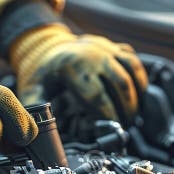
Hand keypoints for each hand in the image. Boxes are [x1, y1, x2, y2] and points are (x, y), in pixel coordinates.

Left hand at [11, 24, 147, 124]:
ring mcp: (106, 48)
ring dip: (137, 94)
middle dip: (127, 108)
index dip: (108, 114)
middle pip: (120, 84)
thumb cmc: (44, 73)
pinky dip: (140, 79)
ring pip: (132, 70)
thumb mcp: (33, 88)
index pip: (97, 95)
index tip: (113, 128)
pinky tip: (139, 97)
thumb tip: (34, 129)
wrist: (50, 44)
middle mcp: (93, 54)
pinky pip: (134, 61)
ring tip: (134, 115)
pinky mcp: (115, 46)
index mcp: (73, 67)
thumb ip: (35, 108)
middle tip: (126, 126)